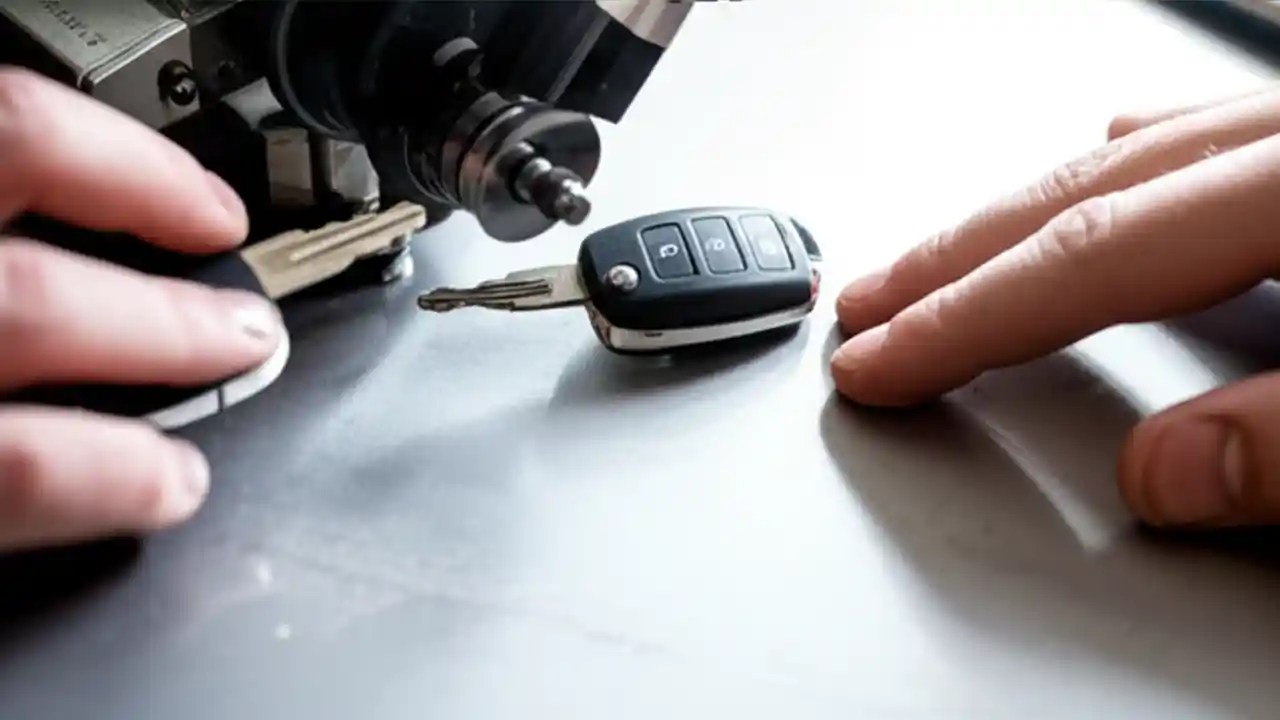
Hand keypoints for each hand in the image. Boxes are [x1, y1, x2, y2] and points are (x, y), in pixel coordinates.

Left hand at [0, 68, 282, 550]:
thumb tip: (90, 515)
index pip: (13, 467)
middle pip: (28, 307)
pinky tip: (99, 149)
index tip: (175, 485)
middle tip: (246, 338)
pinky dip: (62, 132)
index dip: (117, 476)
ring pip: (4, 150)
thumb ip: (2, 509)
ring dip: (134, 185)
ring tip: (212, 220)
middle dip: (167, 324)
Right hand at [830, 87, 1279, 528]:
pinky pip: (1208, 142)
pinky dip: (1137, 167)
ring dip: (1028, 215)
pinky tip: (1119, 160)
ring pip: (1136, 160)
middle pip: (1087, 198)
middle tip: (867, 305)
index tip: (876, 363)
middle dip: (957, 260)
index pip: (1088, 260)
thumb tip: (1159, 476)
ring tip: (952, 256)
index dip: (966, 318)